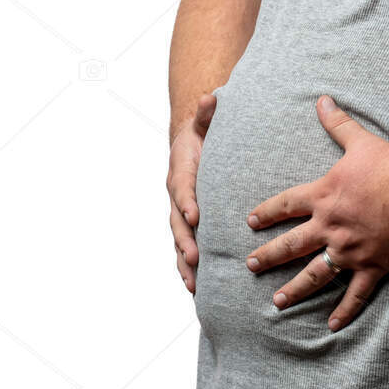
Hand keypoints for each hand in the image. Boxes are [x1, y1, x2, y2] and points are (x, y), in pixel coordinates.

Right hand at [167, 91, 217, 293]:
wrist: (189, 145)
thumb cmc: (202, 135)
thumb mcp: (204, 121)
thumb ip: (207, 113)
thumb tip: (211, 97)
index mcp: (181, 172)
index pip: (182, 188)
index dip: (186, 202)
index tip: (194, 216)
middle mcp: (177, 197)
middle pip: (178, 223)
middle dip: (185, 241)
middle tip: (194, 259)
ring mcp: (180, 214)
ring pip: (179, 242)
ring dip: (184, 264)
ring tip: (193, 285)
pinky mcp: (189, 227)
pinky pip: (187, 250)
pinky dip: (189, 270)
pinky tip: (198, 291)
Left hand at [245, 95, 388, 330]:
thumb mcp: (359, 141)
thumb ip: (337, 123)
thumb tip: (322, 99)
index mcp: (322, 197)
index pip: (284, 206)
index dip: (266, 213)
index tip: (249, 222)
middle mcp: (329, 227)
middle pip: (290, 244)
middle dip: (268, 256)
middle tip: (249, 265)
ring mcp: (349, 250)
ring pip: (314, 274)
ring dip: (293, 289)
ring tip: (275, 301)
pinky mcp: (371, 267)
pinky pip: (355, 295)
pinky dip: (344, 311)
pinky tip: (331, 326)